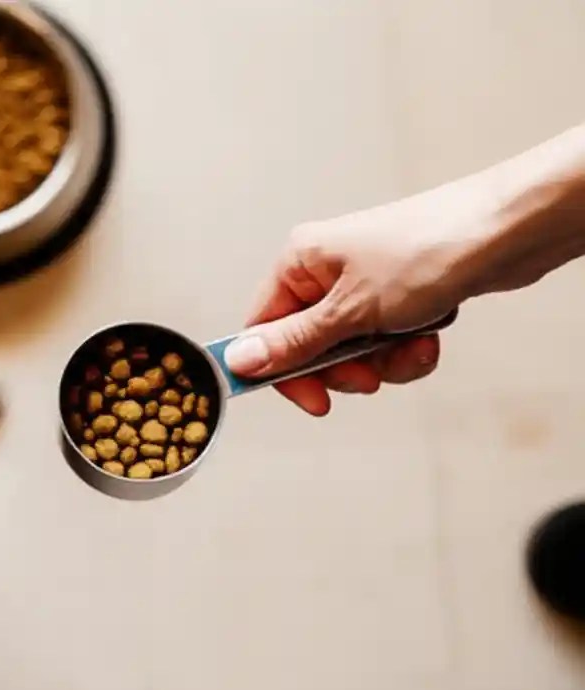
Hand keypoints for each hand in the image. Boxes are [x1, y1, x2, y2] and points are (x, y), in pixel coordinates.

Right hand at [226, 122, 584, 415]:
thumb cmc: (428, 252)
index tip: (315, 401)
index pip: (264, 329)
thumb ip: (293, 343)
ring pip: (352, 350)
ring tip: (414, 343)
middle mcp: (325, 270)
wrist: (507, 232)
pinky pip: (386, 341)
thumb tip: (237, 362)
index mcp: (300, 262)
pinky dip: (408, 348)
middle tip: (372, 372)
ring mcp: (363, 283)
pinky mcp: (399, 294)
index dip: (284, 370)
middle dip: (347, 367)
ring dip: (385, 361)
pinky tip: (431, 334)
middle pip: (309, 346)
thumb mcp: (350, 312)